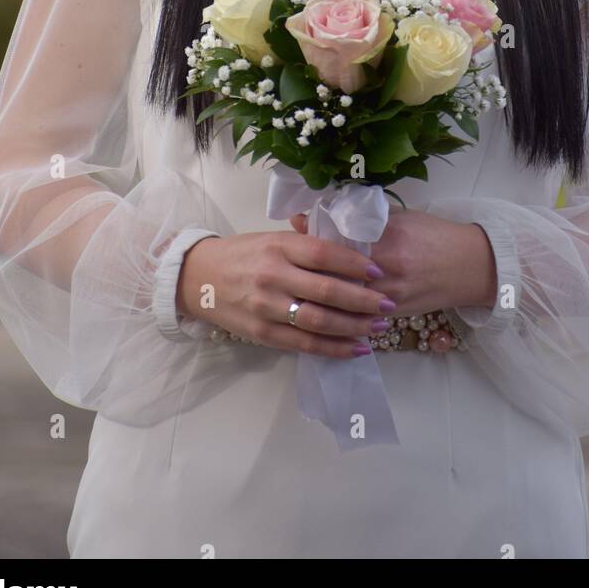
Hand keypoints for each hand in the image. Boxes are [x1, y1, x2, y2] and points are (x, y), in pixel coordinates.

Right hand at [176, 232, 395, 359]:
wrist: (199, 277)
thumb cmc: (245, 254)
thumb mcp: (274, 239)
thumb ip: (307, 245)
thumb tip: (354, 254)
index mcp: (279, 246)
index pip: (324, 253)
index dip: (355, 264)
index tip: (378, 272)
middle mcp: (273, 275)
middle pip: (326, 290)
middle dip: (364, 300)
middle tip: (388, 304)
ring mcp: (266, 307)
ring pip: (318, 321)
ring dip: (353, 326)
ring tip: (378, 327)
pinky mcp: (262, 333)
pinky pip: (303, 344)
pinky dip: (332, 348)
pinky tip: (354, 348)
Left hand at [288, 208, 496, 314]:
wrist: (472, 266)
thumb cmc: (435, 234)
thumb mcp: (400, 217)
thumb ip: (360, 217)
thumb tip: (315, 214)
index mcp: (388, 240)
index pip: (340, 245)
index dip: (311, 244)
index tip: (289, 240)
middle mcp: (389, 272)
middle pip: (337, 278)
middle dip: (310, 276)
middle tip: (286, 271)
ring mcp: (392, 297)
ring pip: (345, 303)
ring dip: (321, 299)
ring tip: (297, 292)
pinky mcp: (396, 315)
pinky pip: (360, 318)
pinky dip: (341, 316)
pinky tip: (321, 312)